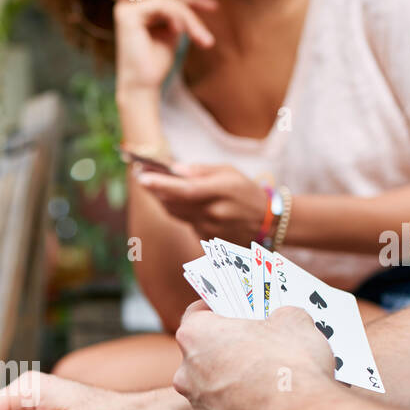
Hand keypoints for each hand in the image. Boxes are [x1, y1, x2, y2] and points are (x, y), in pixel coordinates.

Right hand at [114, 0, 215, 95]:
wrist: (142, 88)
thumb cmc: (155, 66)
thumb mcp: (171, 34)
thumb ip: (176, 16)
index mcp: (136, 10)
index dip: (194, 0)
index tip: (215, 7)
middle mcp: (128, 6)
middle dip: (193, 17)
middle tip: (207, 40)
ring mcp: (126, 8)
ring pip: (169, 2)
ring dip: (189, 20)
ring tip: (199, 39)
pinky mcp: (127, 14)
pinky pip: (162, 5)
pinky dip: (177, 16)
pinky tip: (179, 32)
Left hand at [135, 164, 268, 243]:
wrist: (268, 223)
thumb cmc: (246, 191)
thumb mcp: (228, 172)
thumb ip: (200, 171)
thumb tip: (174, 169)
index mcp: (221, 193)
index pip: (185, 190)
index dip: (161, 185)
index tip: (141, 176)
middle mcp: (213, 214)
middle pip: (174, 204)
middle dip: (155, 191)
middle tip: (142, 176)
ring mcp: (209, 230)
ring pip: (176, 214)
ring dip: (164, 201)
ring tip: (156, 186)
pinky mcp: (206, 240)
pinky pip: (185, 223)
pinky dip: (180, 212)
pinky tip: (184, 203)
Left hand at [171, 303, 337, 409]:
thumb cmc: (290, 367)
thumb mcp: (294, 321)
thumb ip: (281, 316)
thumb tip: (284, 320)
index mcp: (196, 335)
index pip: (198, 314)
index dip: (220, 309)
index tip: (238, 310)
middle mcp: (187, 373)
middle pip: (206, 353)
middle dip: (232, 347)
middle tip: (262, 344)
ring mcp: (200, 408)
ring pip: (217, 387)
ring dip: (239, 382)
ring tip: (275, 378)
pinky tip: (277, 407)